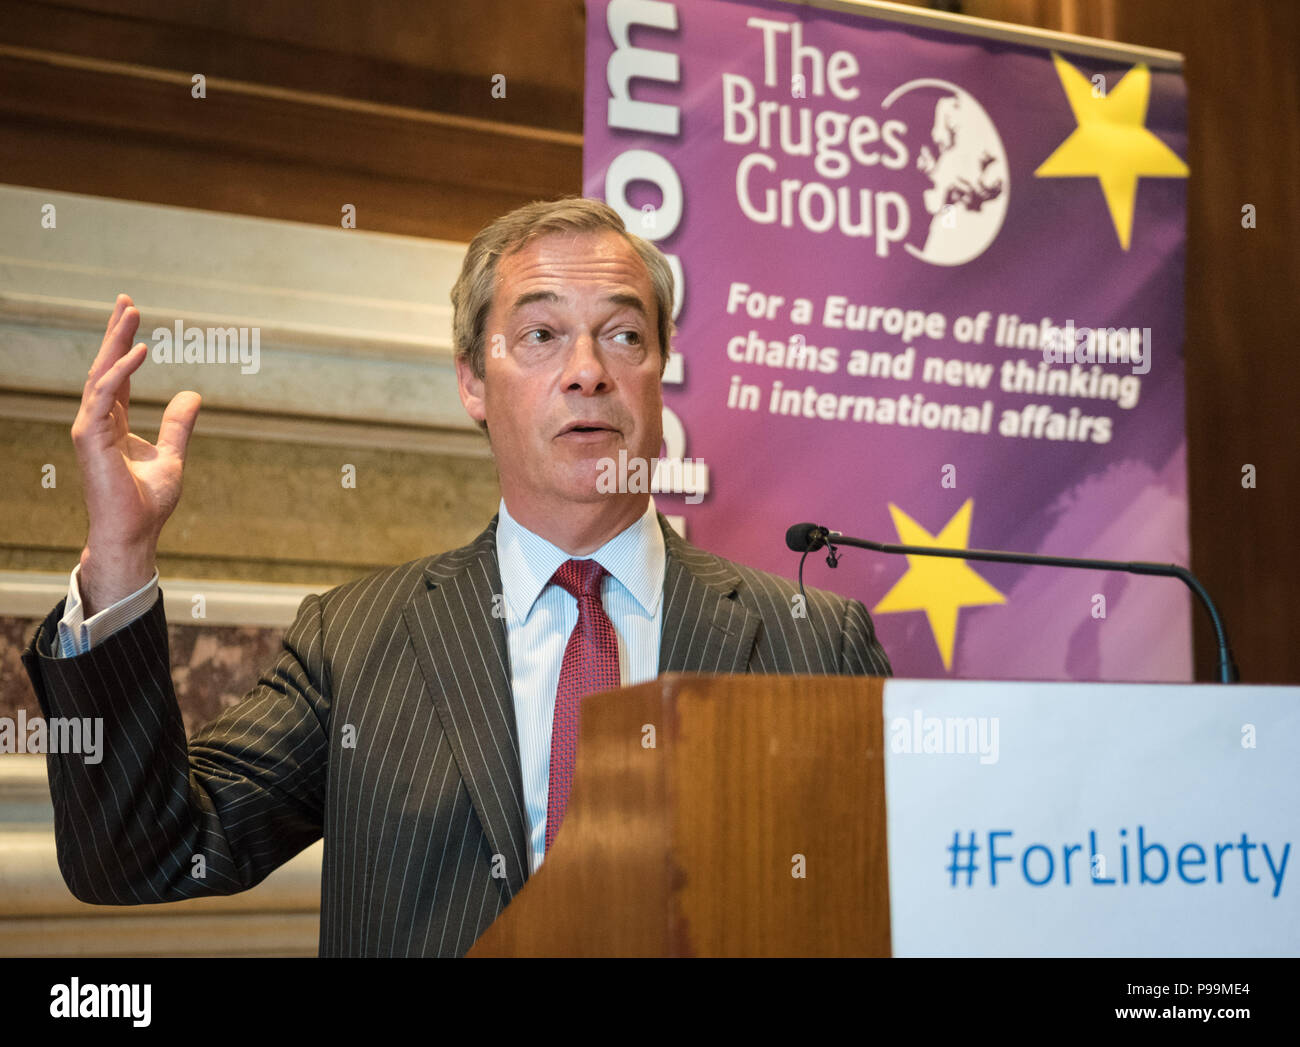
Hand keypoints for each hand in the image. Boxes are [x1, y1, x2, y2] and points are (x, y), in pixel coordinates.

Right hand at [71, 295, 200, 615]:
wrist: (134, 533)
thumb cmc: (147, 502)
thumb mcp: (173, 456)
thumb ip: (179, 425)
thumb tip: (193, 394)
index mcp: (114, 423)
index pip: (117, 375)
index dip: (124, 345)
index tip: (132, 315)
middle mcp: (99, 420)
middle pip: (106, 366)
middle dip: (115, 332)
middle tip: (126, 300)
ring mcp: (91, 427)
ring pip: (102, 374)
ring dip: (115, 342)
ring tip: (130, 312)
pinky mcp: (91, 437)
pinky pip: (106, 395)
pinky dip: (121, 371)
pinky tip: (139, 350)